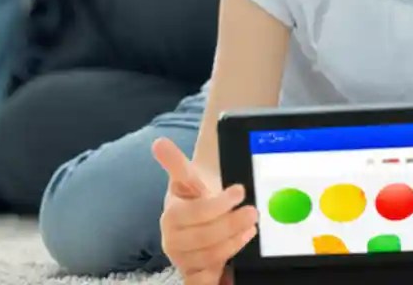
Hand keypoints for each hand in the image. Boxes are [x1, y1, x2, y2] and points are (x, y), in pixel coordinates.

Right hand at [153, 138, 256, 284]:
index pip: (196, 212)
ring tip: (250, 231)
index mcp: (171, 216)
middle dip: (231, 225)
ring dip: (233, 245)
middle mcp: (174, 242)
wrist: (198, 211)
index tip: (240, 191)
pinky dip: (215, 281)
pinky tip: (231, 275)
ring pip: (210, 260)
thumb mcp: (187, 176)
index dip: (219, 203)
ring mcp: (185, 261)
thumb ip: (174, 162)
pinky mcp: (195, 276)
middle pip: (205, 238)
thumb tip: (159, 143)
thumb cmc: (194, 195)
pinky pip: (201, 284)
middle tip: (254, 213)